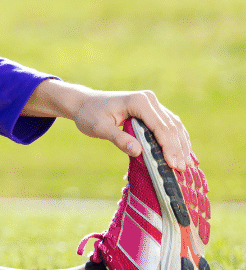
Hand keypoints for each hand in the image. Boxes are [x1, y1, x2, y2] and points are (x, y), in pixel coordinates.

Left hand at [25, 80, 192, 170]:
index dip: (168, 147)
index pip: (160, 127)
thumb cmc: (89, 115)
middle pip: (170, 127)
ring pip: (174, 126)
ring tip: (186, 165)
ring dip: (181, 145)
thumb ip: (119, 139)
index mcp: (138, 102)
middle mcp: (149, 100)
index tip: (173, 165)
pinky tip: (183, 154)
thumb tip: (138, 152)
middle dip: (177, 149)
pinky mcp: (152, 111)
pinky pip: (169, 126)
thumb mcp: (99, 128)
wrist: (84, 103)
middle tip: (181, 170)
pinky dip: (177, 140)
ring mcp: (152, 104)